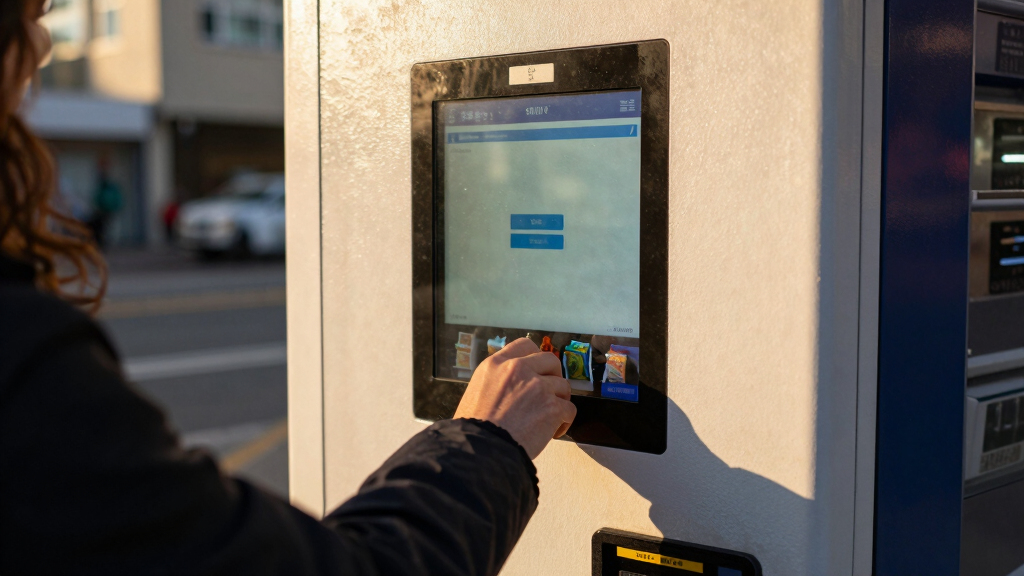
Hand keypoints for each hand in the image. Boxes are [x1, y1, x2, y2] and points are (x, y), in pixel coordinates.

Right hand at [454, 337, 576, 458]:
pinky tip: (553, 432)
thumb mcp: (475, 392)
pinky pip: (569, 409)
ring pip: (563, 386)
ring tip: (548, 417)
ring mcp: (538, 387)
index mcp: (496, 364)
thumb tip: (508, 388)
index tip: (538, 369)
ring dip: (559, 401)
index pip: (524, 346)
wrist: (481, 448)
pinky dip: (564, 422)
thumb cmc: (474, 428)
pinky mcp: (552, 407)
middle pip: (550, 361)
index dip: (535, 357)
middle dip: (553, 376)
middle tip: (548, 393)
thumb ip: (496, 382)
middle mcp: (518, 369)